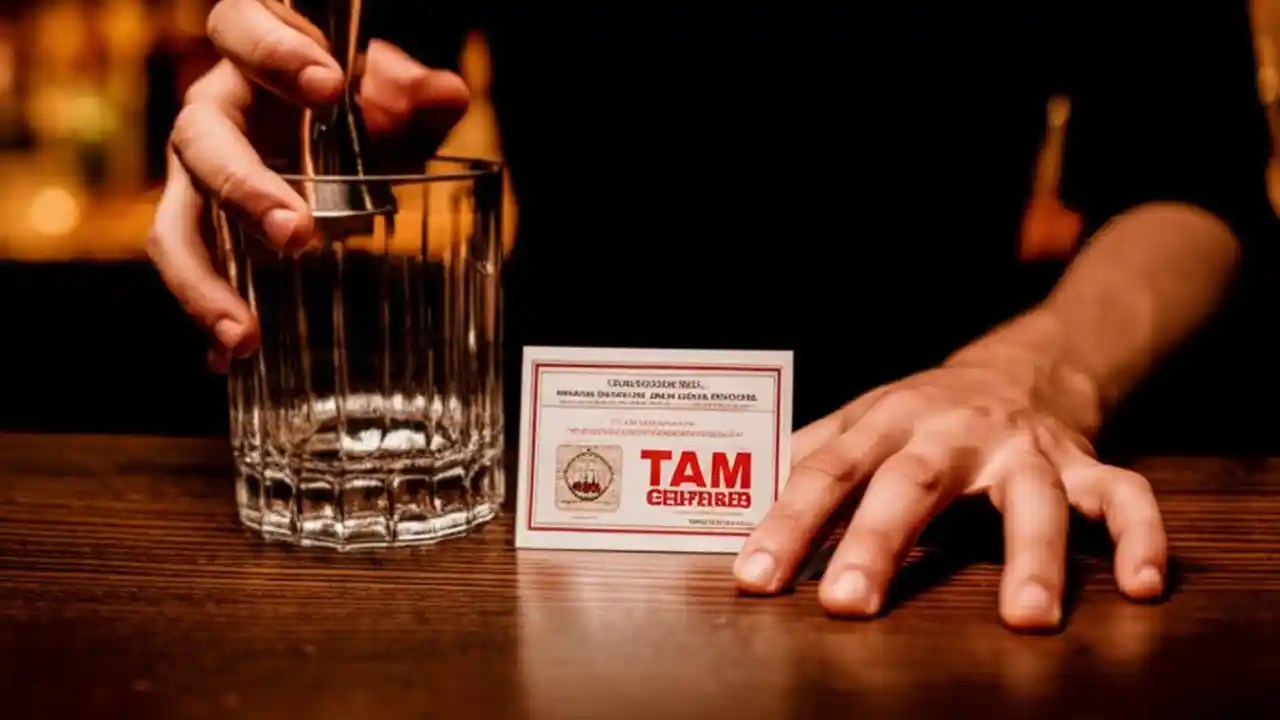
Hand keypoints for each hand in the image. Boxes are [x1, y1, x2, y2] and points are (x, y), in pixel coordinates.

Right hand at [147, 0, 469, 370]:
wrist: (328, 129)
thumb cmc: (348, 103)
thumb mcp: (386, 94)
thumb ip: (413, 95)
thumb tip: (449, 95)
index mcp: (251, 57)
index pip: (240, 29)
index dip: (274, 51)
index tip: (328, 85)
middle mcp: (213, 115)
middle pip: (201, 141)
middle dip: (244, 189)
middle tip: (295, 235)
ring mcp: (198, 178)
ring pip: (177, 223)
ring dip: (205, 282)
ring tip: (244, 335)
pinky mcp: (203, 230)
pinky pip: (194, 275)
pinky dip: (209, 319)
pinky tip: (228, 360)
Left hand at [732, 357, 1167, 630]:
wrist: (1022, 362)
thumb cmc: (923, 409)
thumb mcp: (860, 419)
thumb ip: (806, 458)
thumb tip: (725, 508)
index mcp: (887, 422)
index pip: (826, 472)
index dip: (788, 523)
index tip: (755, 576)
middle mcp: (953, 434)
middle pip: (911, 484)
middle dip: (879, 543)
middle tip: (847, 605)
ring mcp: (1023, 450)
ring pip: (1030, 497)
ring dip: (1030, 556)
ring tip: (1025, 619)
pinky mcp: (1083, 464)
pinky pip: (1123, 495)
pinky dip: (1140, 535)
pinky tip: (1143, 584)